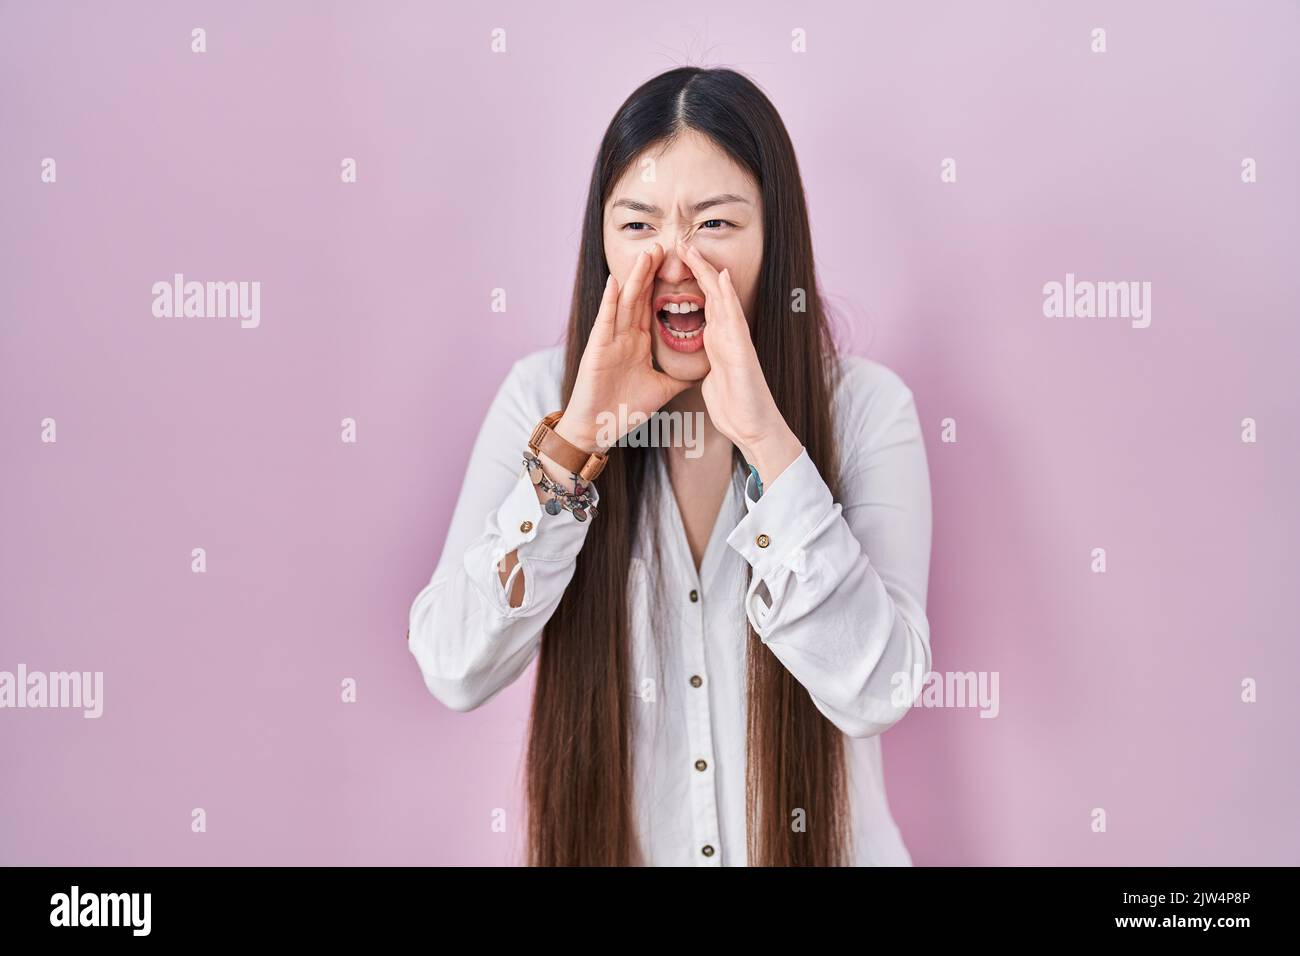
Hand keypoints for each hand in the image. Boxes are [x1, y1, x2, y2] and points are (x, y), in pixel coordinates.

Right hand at [556, 243, 696, 452]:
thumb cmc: (624, 410)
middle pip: (639, 298)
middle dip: (650, 273)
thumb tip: (701, 373)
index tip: (675, 267)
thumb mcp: (661, 390)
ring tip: (645, 255)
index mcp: (638, 344)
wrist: (598, 428)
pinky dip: (610, 302)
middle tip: (661, 247)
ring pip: (625, 303)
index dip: (661, 287)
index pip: (651, 308)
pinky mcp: (598, 349)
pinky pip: (605, 321)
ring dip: (634, 279)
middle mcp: (624, 337)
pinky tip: (615, 283)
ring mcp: (610, 341)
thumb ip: (678, 378)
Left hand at [675, 235, 802, 484]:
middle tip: (682, 242)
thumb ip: (711, 366)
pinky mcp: (741, 351)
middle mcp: (728, 336)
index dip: (693, 283)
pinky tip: (721, 277)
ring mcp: (736, 341)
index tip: (678, 263)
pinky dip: (727, 297)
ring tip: (693, 248)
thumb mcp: (715, 382)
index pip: (704, 305)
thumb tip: (707, 363)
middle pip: (711, 294)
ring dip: (708, 272)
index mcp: (719, 342)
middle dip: (698, 268)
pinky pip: (732, 319)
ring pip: (721, 299)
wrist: (754, 428)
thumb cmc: (737, 408)